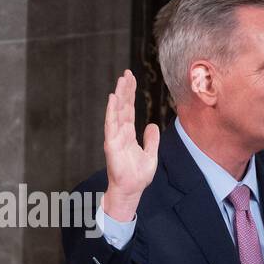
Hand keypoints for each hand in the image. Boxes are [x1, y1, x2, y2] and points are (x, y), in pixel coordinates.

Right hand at [100, 70, 158, 222]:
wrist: (132, 190)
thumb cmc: (138, 176)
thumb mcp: (150, 154)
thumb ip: (151, 140)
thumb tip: (151, 125)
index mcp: (128, 134)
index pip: (129, 109)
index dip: (130, 94)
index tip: (131, 78)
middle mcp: (120, 133)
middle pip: (123, 107)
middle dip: (125, 90)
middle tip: (127, 73)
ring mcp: (115, 137)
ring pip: (117, 112)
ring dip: (119, 96)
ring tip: (121, 80)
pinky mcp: (111, 144)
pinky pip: (111, 124)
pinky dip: (112, 111)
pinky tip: (113, 98)